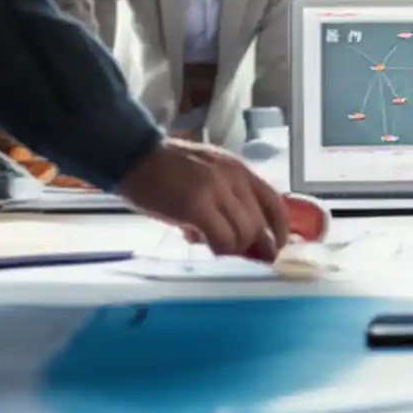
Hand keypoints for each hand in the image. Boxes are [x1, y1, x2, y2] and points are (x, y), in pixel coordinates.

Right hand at [117, 139, 289, 259]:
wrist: (134, 155)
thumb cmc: (167, 168)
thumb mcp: (209, 173)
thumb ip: (227, 197)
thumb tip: (240, 235)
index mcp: (240, 170)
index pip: (275, 202)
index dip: (279, 230)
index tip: (275, 248)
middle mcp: (234, 178)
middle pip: (259, 224)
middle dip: (254, 247)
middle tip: (238, 258)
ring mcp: (216, 190)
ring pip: (244, 234)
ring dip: (230, 249)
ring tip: (208, 242)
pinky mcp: (197, 205)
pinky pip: (222, 240)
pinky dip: (218, 250)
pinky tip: (199, 242)